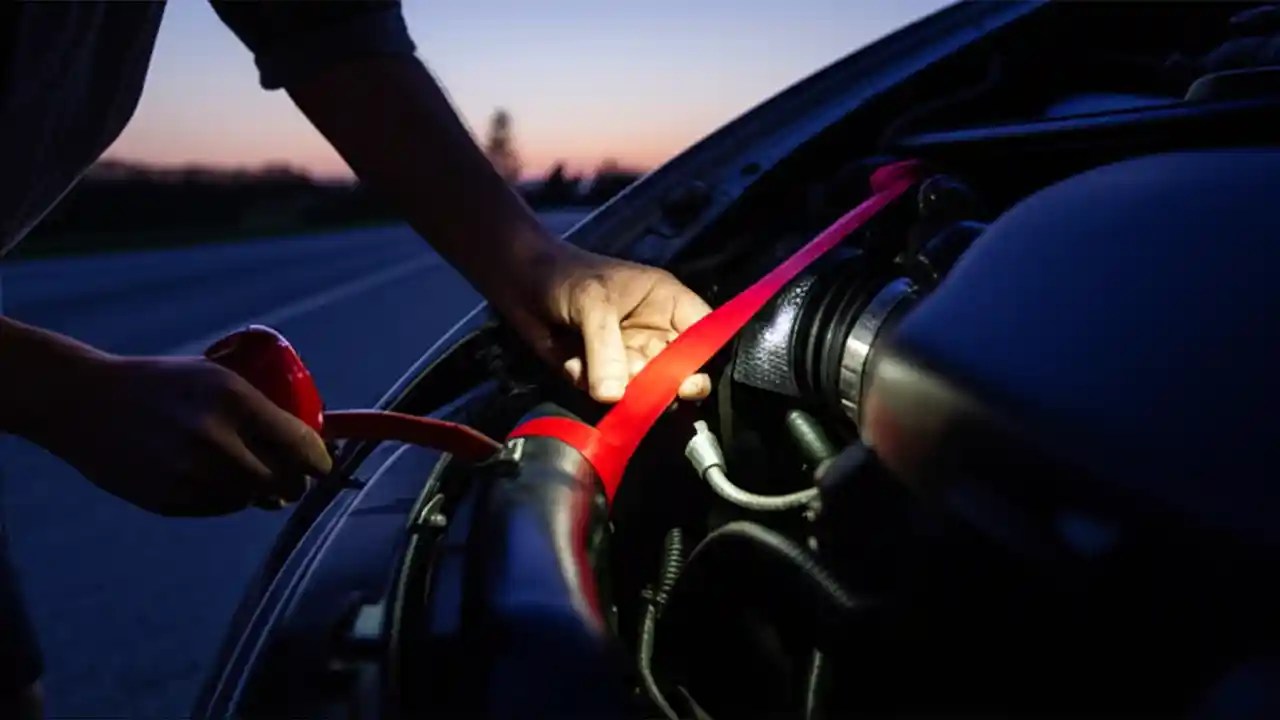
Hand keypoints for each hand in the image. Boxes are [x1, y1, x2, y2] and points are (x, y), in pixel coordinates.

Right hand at [32, 355, 331, 515]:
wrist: (86, 402)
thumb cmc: (162, 383)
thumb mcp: (216, 377)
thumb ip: (261, 407)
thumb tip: (313, 442)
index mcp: (234, 399)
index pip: (299, 444)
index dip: (319, 461)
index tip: (322, 466)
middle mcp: (215, 438)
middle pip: (280, 480)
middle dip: (293, 484)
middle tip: (293, 482)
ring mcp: (189, 472)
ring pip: (250, 499)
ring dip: (258, 494)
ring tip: (252, 480)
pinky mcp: (168, 498)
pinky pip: (217, 508)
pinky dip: (225, 500)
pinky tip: (215, 483)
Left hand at [496, 242, 713, 402]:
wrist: (518, 283)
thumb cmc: (564, 276)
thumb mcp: (592, 302)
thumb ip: (606, 348)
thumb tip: (615, 395)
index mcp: (668, 304)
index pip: (704, 333)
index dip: (702, 358)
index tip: (687, 381)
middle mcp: (656, 335)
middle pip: (681, 371)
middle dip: (664, 385)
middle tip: (646, 393)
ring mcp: (631, 358)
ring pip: (646, 390)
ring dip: (623, 388)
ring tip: (593, 368)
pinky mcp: (603, 378)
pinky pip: (609, 396)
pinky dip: (589, 385)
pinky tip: (570, 362)